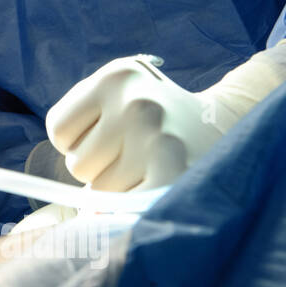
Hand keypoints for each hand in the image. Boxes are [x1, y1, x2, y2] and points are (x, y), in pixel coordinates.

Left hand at [46, 55, 230, 191]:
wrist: (228, 125)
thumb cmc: (155, 118)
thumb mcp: (119, 98)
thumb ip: (81, 130)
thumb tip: (75, 203)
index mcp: (115, 77)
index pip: (57, 129)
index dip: (77, 140)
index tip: (107, 135)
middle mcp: (135, 103)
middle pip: (76, 164)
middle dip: (98, 167)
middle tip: (135, 152)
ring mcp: (156, 140)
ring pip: (98, 191)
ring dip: (118, 187)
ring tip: (149, 166)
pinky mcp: (174, 175)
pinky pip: (123, 209)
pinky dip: (132, 207)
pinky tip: (155, 184)